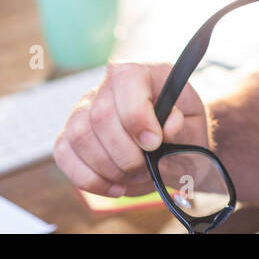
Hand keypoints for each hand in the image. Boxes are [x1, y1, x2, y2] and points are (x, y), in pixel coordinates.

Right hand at [52, 61, 210, 197]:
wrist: (172, 150)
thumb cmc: (184, 135)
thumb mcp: (194, 130)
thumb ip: (183, 127)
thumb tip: (167, 125)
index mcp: (145, 73)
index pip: (127, 78)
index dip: (137, 114)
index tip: (153, 143)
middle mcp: (109, 85)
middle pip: (101, 114)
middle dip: (125, 152)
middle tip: (146, 167)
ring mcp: (84, 107)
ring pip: (79, 135)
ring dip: (109, 167)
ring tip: (134, 175)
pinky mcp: (69, 133)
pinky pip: (63, 154)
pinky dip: (90, 178)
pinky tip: (115, 186)